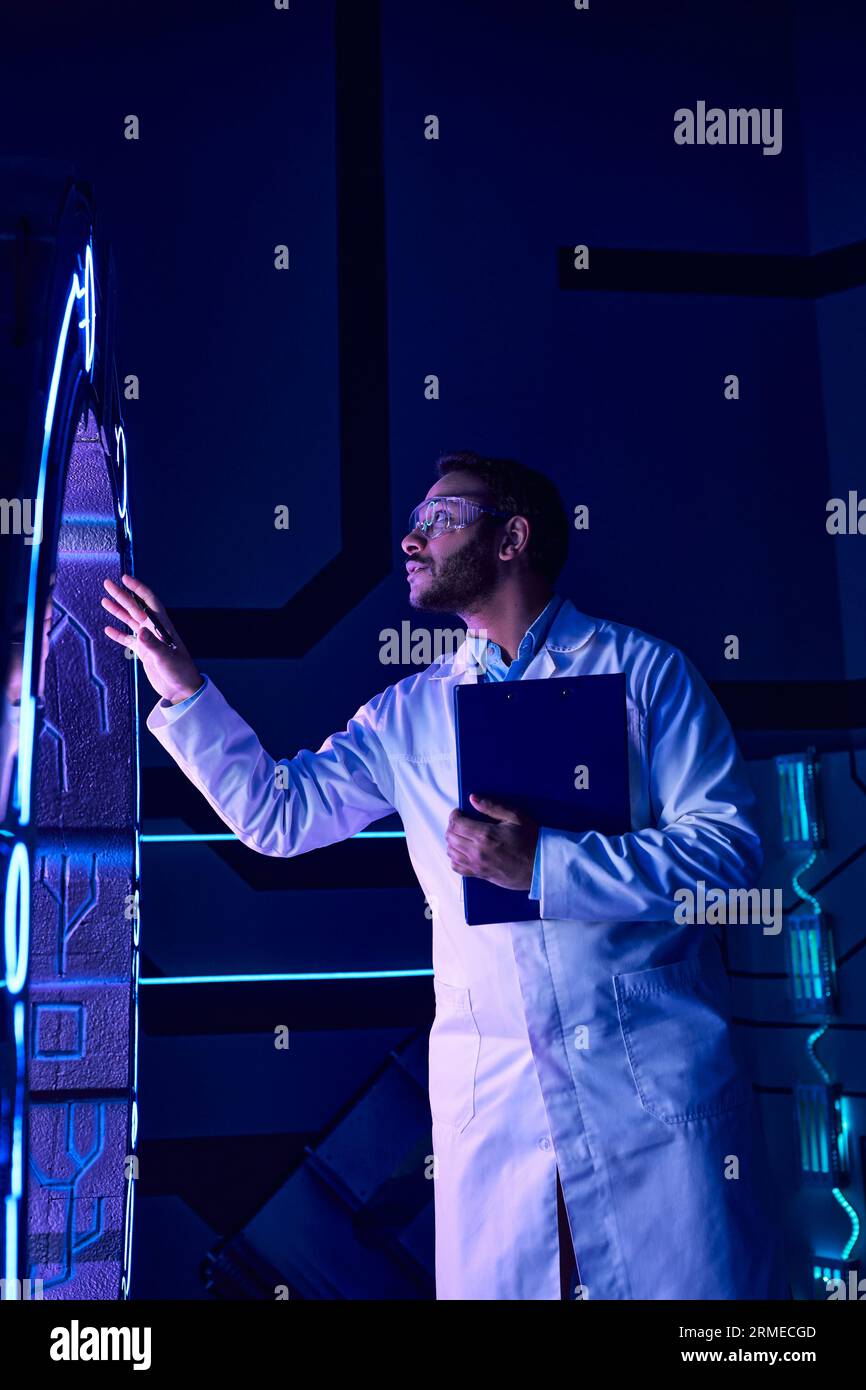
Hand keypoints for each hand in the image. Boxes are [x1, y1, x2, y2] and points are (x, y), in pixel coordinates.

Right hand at [101, 574, 202, 703]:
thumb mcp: (166, 658)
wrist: (182, 690)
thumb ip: (153, 645)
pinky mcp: (144, 652)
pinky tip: (108, 629)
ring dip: (118, 611)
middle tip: (108, 584)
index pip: (149, 602)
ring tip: (105, 600)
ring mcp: (148, 641)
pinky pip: (128, 640)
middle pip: (136, 608)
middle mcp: (154, 631)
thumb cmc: (180, 672)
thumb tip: (140, 631)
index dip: (138, 589)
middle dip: (122, 595)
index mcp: (163, 627)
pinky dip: (118, 634)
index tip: (125, 578)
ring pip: (130, 621)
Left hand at [445, 794, 538, 890]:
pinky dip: (455, 858)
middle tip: (460, 821)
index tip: (459, 812)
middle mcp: (477, 851)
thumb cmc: (531, 841)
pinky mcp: (480, 874)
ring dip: (452, 841)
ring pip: (451, 852)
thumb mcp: (515, 817)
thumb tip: (473, 798)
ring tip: (461, 835)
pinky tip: (462, 851)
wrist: (540, 867)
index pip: (456, 824)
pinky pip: (457, 868)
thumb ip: (492, 807)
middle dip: (452, 826)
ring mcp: (477, 865)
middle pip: (450, 837)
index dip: (454, 815)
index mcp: (485, 835)